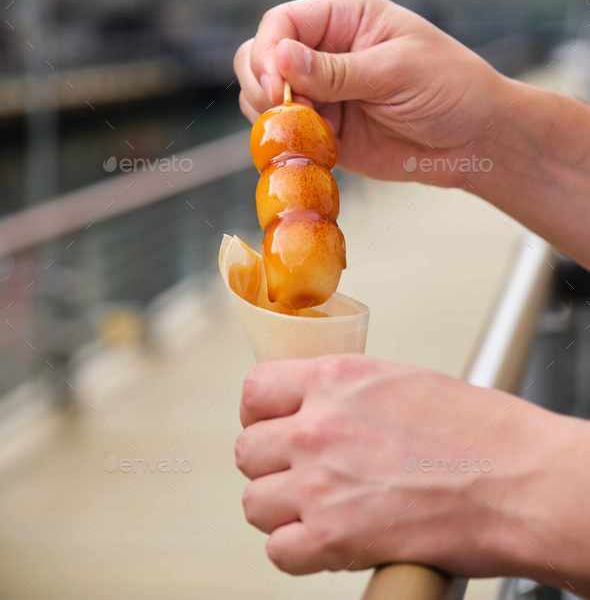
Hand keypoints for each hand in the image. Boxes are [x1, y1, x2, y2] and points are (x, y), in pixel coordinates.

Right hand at [234, 0, 505, 183]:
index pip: (281, 22)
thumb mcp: (395, 71)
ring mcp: (322, 91)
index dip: (268, 51)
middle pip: (261, 57)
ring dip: (273, 117)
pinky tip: (315, 150)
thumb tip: (278, 58)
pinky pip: (286, 133)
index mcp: (343, 17)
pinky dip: (288, 143)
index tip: (276, 84)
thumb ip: (336, 70)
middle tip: (288, 111)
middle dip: (263, 85)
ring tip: (309, 132)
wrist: (477, 139)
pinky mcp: (325, 129)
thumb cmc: (450, 87)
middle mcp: (325, 50)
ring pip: (264, 98)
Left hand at [236, 355, 587, 588]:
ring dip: (282, 510)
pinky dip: (299, 551)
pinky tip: (329, 541)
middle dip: (271, 464)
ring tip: (317, 510)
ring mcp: (320, 482)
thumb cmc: (479, 432)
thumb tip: (319, 408)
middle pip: (248, 450)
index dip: (260, 413)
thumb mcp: (400, 381)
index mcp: (336, 378)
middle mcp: (318, 425)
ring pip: (254, 502)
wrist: (518, 481)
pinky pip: (279, 550)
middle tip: (300, 473)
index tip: (272, 426)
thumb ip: (346, 392)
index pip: (255, 390)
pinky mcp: (333, 537)